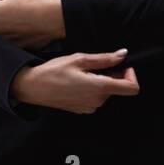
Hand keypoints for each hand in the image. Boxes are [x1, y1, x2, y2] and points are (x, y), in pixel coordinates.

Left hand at [0, 0, 64, 48]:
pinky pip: (11, 35)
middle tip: (20, 6)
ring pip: (2, 24)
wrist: (57, 19)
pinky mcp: (14, 45)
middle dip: (2, 8)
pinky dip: (17, 30)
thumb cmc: (38, 4)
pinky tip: (28, 25)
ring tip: (26, 16)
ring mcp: (4, 39)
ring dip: (9, 20)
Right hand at [10, 49, 139, 113]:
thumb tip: (123, 54)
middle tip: (95, 66)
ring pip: (107, 93)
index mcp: (99, 88)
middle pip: (118, 88)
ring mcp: (89, 108)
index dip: (131, 76)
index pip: (131, 88)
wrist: (32, 87)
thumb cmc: (54, 71)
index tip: (121, 66)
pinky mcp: (82, 110)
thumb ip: (104, 59)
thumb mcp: (80, 59)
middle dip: (113, 75)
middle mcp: (97, 101)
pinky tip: (78, 82)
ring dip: (102, 82)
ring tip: (83, 73)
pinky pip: (96, 98)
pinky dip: (93, 89)